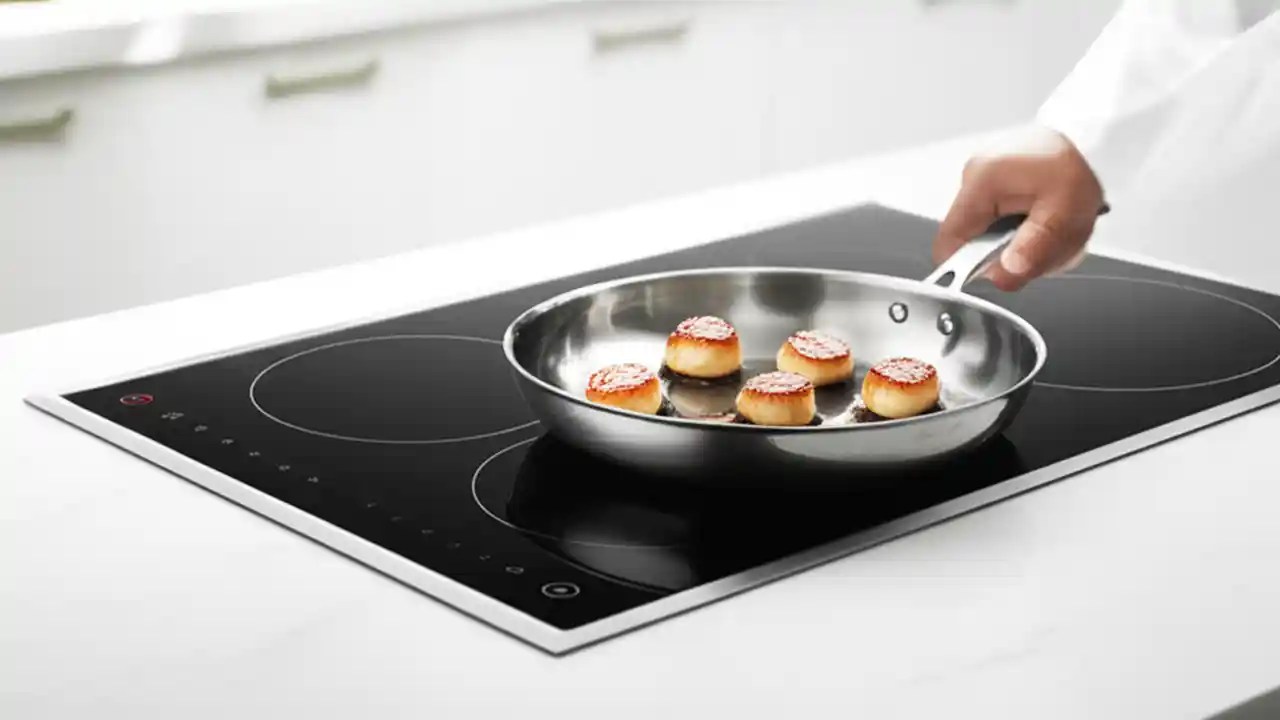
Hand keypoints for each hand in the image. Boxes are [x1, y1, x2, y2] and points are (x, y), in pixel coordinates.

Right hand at [933, 127, 1105, 290]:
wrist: (1088, 136)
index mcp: (981, 183)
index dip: (970, 267)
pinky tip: (1038, 215)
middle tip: (1041, 243)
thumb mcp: (1066, 215)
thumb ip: (1033, 250)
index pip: (949, 244)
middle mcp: (971, 177)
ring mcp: (978, 176)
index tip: (1006, 267)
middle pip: (968, 241)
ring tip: (1045, 226)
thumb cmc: (1079, 169)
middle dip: (1003, 253)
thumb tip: (1001, 277)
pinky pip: (992, 217)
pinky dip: (1015, 226)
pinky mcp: (988, 179)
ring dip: (1012, 241)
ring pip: (982, 232)